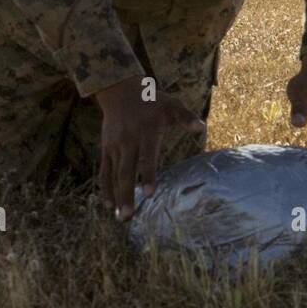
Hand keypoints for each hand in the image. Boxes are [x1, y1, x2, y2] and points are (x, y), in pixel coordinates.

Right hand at [95, 74, 205, 220]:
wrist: (120, 91)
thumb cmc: (151, 100)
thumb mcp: (171, 105)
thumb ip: (186, 117)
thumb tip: (202, 128)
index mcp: (147, 131)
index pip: (147, 157)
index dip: (148, 175)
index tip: (149, 194)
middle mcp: (129, 140)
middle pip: (127, 171)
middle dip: (127, 194)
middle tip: (128, 215)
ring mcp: (115, 146)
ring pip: (114, 174)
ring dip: (116, 195)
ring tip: (120, 216)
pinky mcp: (106, 148)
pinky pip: (104, 170)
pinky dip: (105, 187)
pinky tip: (108, 204)